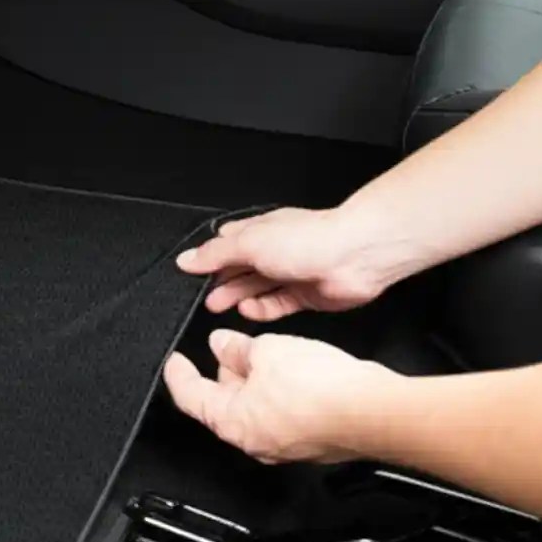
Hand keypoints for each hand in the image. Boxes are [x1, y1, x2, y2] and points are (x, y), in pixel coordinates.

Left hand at [163, 329, 401, 463]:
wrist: (374, 411)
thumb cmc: (321, 389)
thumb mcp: (268, 351)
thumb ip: (237, 348)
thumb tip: (223, 346)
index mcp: (232, 422)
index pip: (190, 397)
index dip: (179, 375)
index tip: (174, 363)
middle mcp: (254, 441)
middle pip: (223, 404)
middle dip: (223, 373)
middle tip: (227, 347)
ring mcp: (284, 445)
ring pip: (255, 408)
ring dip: (254, 380)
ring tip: (264, 354)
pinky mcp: (310, 442)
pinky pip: (282, 414)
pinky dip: (278, 391)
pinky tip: (291, 370)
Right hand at [176, 207, 421, 320]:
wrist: (354, 256)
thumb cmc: (307, 239)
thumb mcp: (248, 243)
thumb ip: (215, 254)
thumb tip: (186, 259)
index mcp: (260, 231)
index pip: (227, 244)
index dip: (209, 258)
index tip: (191, 274)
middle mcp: (275, 251)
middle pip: (240, 269)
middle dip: (221, 282)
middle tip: (203, 297)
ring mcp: (291, 273)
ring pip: (257, 288)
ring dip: (237, 297)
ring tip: (218, 306)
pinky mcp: (306, 295)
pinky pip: (277, 305)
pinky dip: (261, 309)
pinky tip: (248, 311)